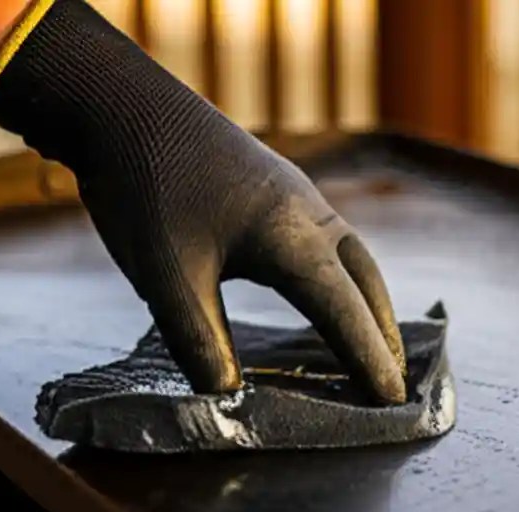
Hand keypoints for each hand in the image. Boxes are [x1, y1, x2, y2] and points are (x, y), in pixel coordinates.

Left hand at [0, 0, 405, 403]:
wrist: (123, 104)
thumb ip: (198, 340)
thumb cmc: (146, 187)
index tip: (392, 401)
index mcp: (292, 236)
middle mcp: (309, 213)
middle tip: (395, 384)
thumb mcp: (165, 275)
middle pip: (365, 281)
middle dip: (382, 333)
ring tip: (374, 344)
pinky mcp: (277, 187)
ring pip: (352, 257)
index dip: (367, 359)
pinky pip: (332, 240)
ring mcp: (296, 194)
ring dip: (369, 303)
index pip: (343, 310)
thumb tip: (227, 396)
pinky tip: (327, 290)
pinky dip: (345, 277)